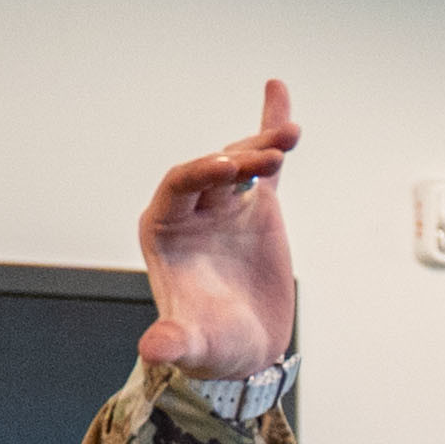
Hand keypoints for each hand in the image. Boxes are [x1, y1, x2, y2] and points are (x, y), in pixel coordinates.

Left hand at [136, 79, 300, 376]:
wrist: (245, 350)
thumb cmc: (211, 346)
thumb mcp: (193, 345)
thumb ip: (173, 341)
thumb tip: (154, 349)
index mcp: (162, 229)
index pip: (176, 187)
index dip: (200, 173)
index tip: (229, 167)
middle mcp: (189, 209)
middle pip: (212, 169)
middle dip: (239, 160)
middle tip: (269, 161)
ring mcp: (223, 205)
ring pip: (241, 161)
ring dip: (264, 144)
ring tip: (290, 135)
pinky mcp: (256, 208)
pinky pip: (264, 163)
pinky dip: (271, 130)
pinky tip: (278, 93)